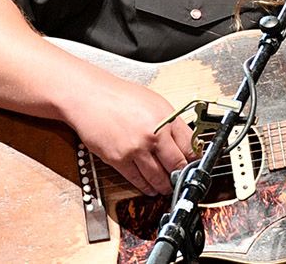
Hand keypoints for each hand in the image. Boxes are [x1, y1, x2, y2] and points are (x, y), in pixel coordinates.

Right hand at [65, 77, 198, 196]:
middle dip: (181, 176)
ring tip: (167, 188)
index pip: (191, 147)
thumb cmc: (120, 97)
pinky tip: (150, 188)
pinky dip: (146, 187)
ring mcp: (137, 149)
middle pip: (177, 165)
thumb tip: (184, 142)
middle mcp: (154, 134)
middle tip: (181, 180)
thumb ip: (170, 123)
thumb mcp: (155, 103)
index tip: (194, 166)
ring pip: (159, 177)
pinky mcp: (119, 159)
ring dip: (164, 186)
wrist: (91, 97)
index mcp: (167, 118)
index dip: (194, 160)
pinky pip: (138, 180)